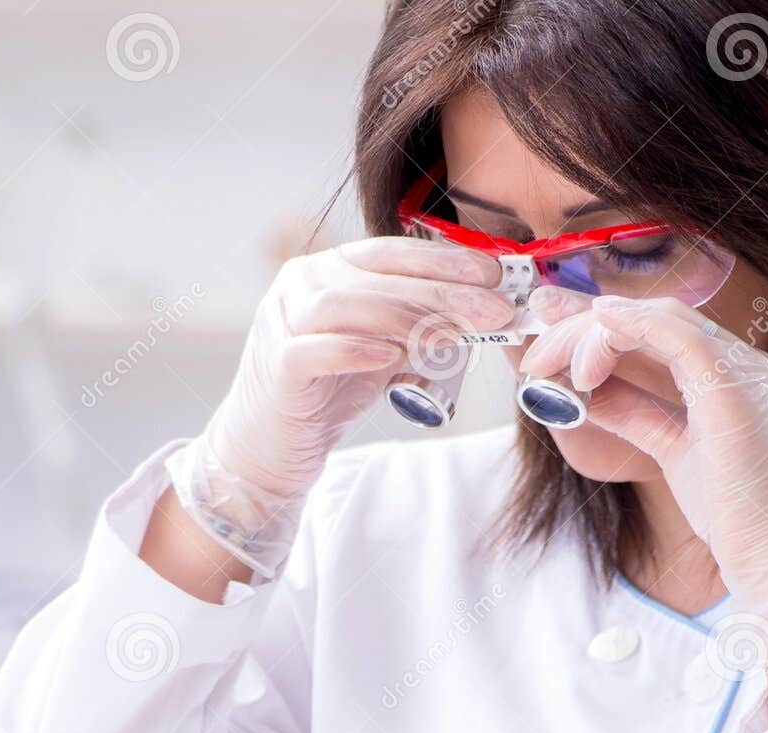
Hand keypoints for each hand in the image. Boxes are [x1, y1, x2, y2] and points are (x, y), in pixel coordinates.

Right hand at [167, 239, 517, 575]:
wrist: (272, 443)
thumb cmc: (329, 392)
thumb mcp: (382, 350)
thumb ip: (417, 327)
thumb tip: (480, 313)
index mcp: (331, 270)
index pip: (393, 254)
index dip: (445, 260)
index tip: (495, 274)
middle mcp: (303, 284)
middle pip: (380, 279)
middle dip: (443, 292)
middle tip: (494, 309)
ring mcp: (284, 321)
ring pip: (347, 306)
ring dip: (406, 318)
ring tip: (453, 336)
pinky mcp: (278, 365)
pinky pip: (316, 350)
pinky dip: (355, 350)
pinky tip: (393, 357)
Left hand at [521, 292, 767, 662]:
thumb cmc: (736, 521)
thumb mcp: (673, 453)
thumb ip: (636, 415)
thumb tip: (587, 394)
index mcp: (729, 379)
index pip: (655, 333)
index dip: (597, 334)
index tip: (547, 352)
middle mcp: (740, 364)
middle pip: (650, 318)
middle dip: (584, 327)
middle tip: (534, 353)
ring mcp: (742, 371)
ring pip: (657, 319)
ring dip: (594, 332)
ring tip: (548, 363)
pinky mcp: (735, 389)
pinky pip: (676, 335)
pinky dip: (631, 326)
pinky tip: (595, 331)